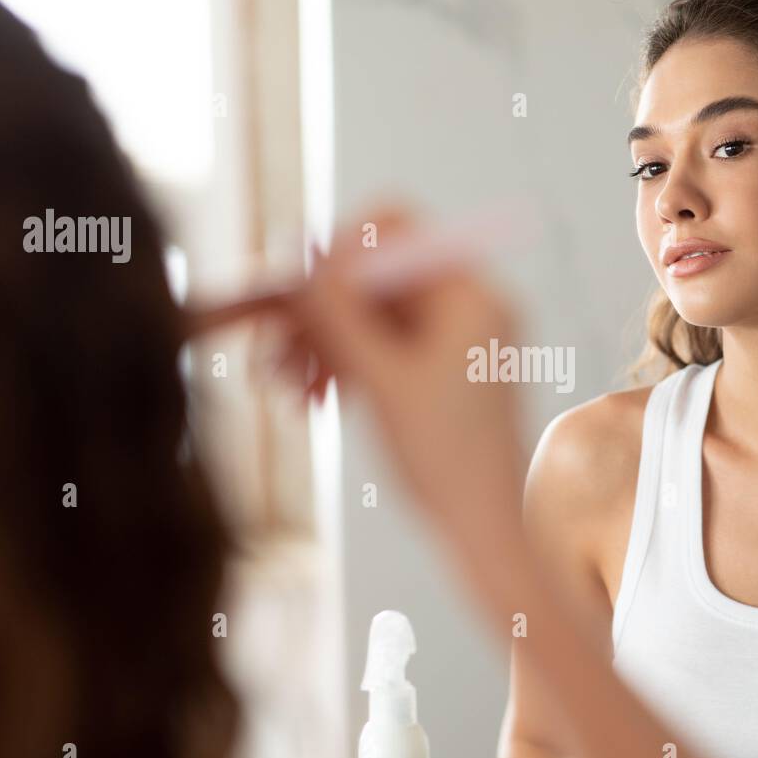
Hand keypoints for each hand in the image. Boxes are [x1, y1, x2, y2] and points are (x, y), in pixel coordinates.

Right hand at [283, 211, 527, 548]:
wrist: (485, 529)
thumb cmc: (446, 458)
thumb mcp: (380, 377)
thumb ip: (339, 311)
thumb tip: (303, 251)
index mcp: (471, 294)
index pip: (396, 229)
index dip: (337, 249)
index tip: (295, 290)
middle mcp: (471, 305)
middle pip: (378, 275)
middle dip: (321, 312)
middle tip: (271, 351)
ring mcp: (459, 338)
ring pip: (374, 315)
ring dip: (324, 344)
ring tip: (285, 389)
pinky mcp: (444, 369)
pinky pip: (386, 346)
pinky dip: (348, 366)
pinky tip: (313, 399)